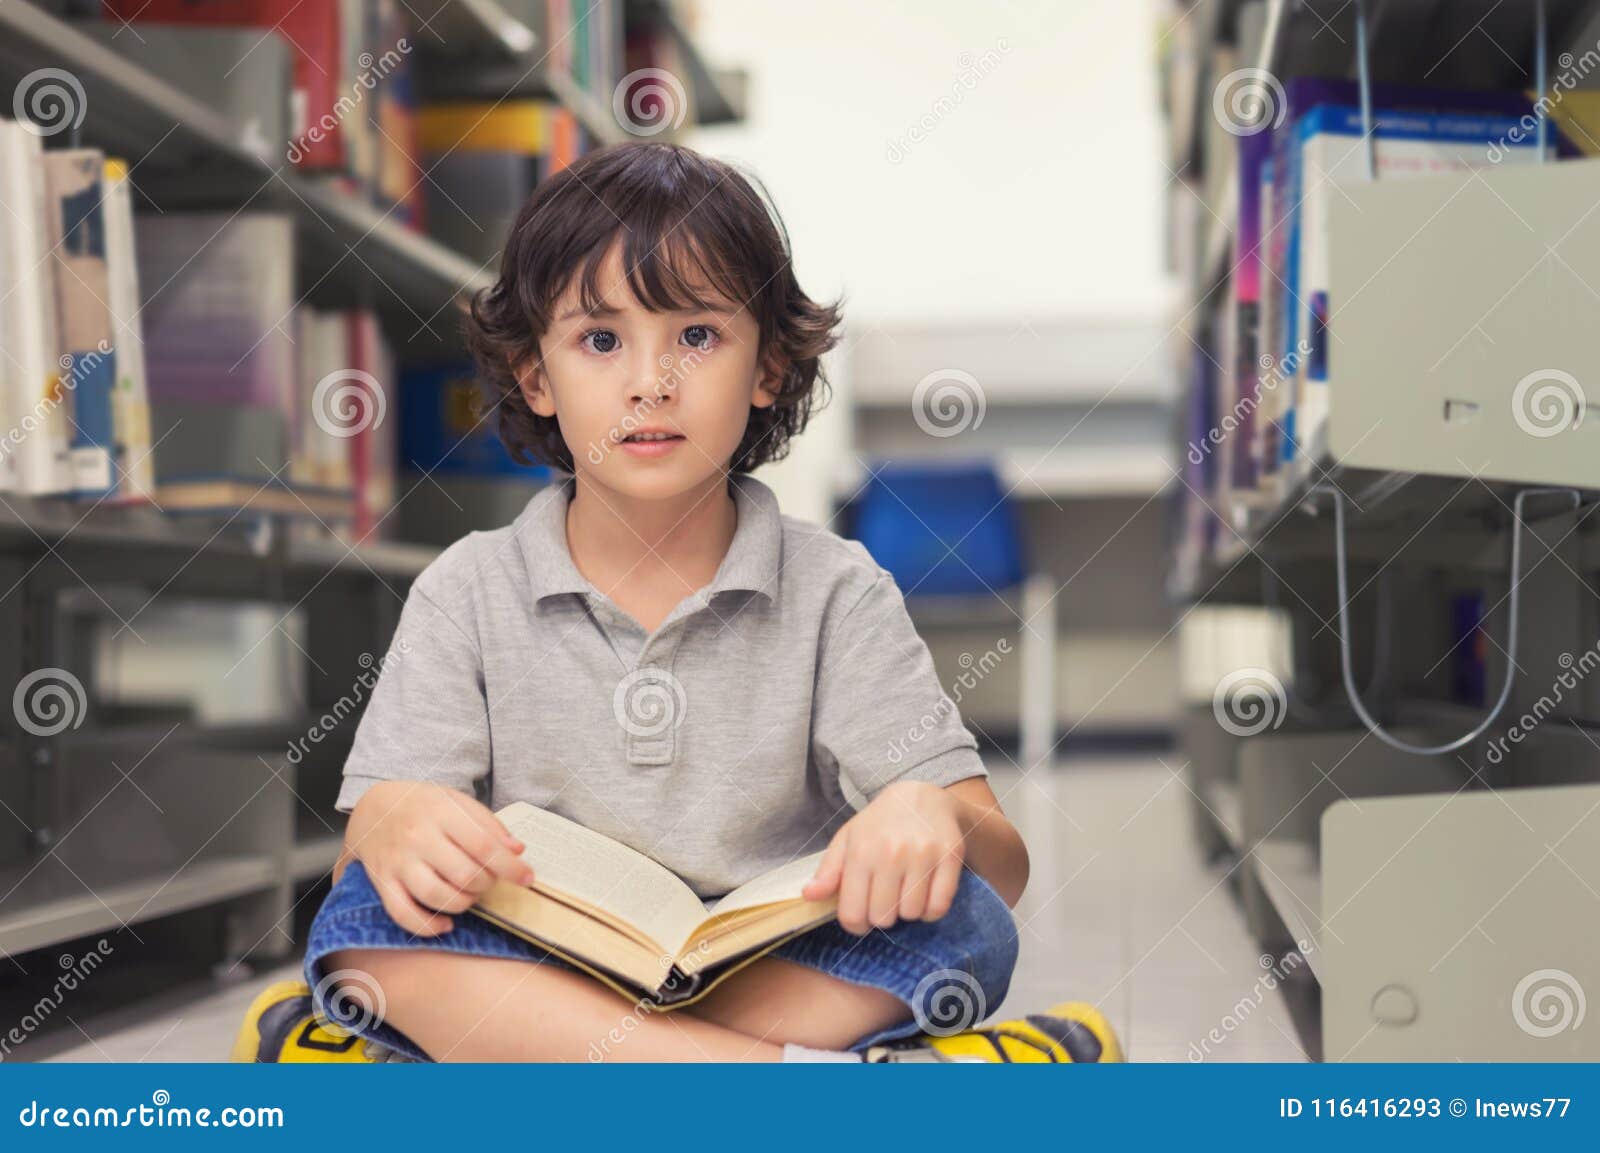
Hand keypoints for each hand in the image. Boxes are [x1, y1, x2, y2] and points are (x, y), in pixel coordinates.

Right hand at [346, 780, 533, 936]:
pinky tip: (446, 924)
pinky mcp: (383, 882)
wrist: (375, 807)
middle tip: (488, 879)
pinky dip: (428, 927)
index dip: (510, 866)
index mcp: (441, 812)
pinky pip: (404, 914)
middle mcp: (417, 837)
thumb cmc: (424, 806)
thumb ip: (489, 825)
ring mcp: (398, 862)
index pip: (483, 844)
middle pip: (464, 874)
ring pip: (438, 896)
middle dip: (487, 884)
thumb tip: (517, 851)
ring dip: (464, 903)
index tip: (527, 878)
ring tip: (469, 894)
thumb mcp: (458, 801)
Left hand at [801, 780, 966, 934]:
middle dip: (882, 916)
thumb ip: (828, 870)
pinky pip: (939, 907)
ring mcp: (923, 855)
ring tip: (905, 892)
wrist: (922, 797)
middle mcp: (891, 853)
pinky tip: (925, 895)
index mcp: (861, 851)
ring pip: (912, 914)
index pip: (853, 914)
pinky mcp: (950, 857)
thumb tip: (809, 895)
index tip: (861, 917)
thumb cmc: (880, 823)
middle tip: (885, 899)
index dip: (855, 924)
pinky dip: (930, 910)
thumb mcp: (848, 839)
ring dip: (907, 911)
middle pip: (883, 917)